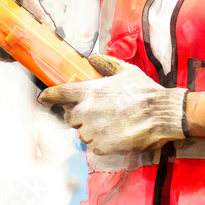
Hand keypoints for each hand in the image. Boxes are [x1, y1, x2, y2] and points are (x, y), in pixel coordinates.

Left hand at [38, 54, 186, 154]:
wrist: (161, 114)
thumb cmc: (144, 91)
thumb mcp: (125, 71)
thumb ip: (105, 64)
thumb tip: (91, 58)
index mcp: (90, 91)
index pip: (60, 93)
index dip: (48, 96)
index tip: (42, 99)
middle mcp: (87, 111)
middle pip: (69, 118)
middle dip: (77, 117)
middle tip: (94, 115)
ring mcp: (94, 130)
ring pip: (81, 134)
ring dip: (90, 131)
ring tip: (109, 125)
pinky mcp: (103, 145)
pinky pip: (95, 147)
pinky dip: (102, 143)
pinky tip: (115, 135)